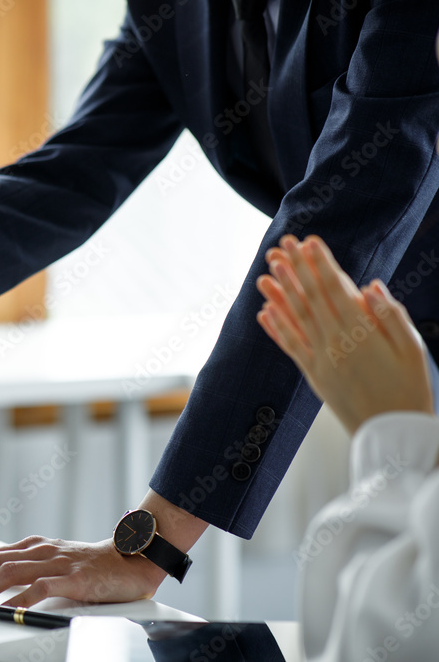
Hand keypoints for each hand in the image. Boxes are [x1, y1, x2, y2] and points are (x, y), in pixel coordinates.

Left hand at [0, 536, 163, 607]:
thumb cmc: (94, 566)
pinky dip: (20, 600)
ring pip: (9, 573)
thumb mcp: (55, 563)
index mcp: (34, 546)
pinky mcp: (73, 578)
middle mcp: (41, 550)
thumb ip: (30, 571)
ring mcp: (57, 562)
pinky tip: (6, 611)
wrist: (133, 560)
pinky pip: (40, 588)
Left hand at [256, 235, 433, 433]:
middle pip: (310, 298)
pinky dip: (276, 328)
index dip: (321, 264)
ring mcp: (321, 360)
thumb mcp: (413, 349)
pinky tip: (264, 311)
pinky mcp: (313, 376)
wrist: (393, 434)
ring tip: (265, 271)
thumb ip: (391, 315)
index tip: (310, 241)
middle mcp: (335, 343)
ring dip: (278, 294)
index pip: (335, 289)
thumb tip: (369, 286)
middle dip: (296, 269)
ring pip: (295, 320)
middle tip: (281, 245)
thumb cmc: (410, 389)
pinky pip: (290, 347)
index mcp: (362, 333)